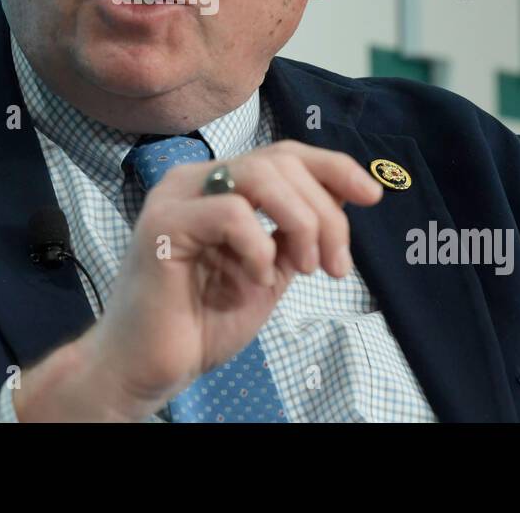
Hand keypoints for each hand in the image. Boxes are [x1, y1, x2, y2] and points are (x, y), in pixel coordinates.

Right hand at [77, 139, 383, 419]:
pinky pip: (230, 214)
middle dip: (325, 212)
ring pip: (259, 175)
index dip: (333, 167)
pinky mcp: (162, 226)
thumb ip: (296, 232)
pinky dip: (258, 248)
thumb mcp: (268, 269)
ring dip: (301, 222)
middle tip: (334, 266)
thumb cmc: (201, 320)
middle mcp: (193, 179)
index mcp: (217, 183)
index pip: (284, 153)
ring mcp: (174, 198)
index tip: (372, 196)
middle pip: (280, 161)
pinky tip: (254, 281)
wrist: (147, 366)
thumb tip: (345, 195)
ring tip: (304, 269)